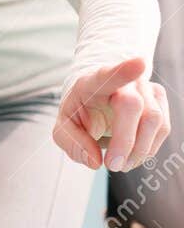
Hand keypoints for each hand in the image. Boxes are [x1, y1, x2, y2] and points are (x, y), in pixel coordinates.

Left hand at [53, 58, 171, 171]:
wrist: (98, 98)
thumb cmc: (81, 111)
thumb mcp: (64, 127)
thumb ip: (73, 143)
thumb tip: (95, 161)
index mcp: (93, 82)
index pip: (108, 74)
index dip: (124, 70)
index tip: (139, 62)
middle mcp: (124, 82)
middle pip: (134, 106)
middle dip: (126, 141)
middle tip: (113, 165)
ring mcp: (146, 89)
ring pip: (154, 121)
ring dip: (138, 151)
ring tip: (120, 163)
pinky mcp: (160, 101)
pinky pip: (162, 129)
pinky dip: (147, 149)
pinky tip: (132, 154)